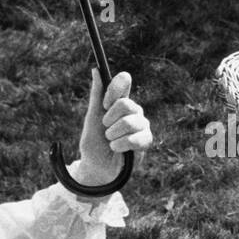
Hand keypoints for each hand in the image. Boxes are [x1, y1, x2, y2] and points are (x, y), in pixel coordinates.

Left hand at [73, 69, 152, 186]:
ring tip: (111, 143)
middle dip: (109, 120)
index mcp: (119, 101)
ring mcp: (142, 125)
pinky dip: (121, 146)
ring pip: (130, 122)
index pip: (124, 80)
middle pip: (125, 103)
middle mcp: (133, 110)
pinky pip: (136, 139)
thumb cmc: (94, 144)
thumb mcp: (91, 119)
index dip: (114, 90)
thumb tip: (96, 69)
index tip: (104, 104)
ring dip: (114, 135)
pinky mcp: (147, 141)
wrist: (97, 169)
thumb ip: (96, 96)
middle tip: (106, 130)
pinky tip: (118, 150)